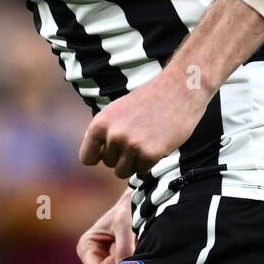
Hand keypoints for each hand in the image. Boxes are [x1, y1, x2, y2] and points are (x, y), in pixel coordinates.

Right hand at [76, 189, 135, 263]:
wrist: (141, 200)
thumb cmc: (129, 207)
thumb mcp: (124, 223)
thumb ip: (123, 248)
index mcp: (86, 248)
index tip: (131, 253)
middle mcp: (94, 259)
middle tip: (138, 250)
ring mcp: (107, 263)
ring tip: (140, 247)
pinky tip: (143, 252)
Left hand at [78, 71, 208, 178]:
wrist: (177, 92)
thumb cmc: (146, 101)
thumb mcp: (115, 111)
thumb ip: (103, 133)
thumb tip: (92, 159)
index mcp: (100, 124)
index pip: (86, 157)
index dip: (97, 156)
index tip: (107, 152)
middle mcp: (113, 136)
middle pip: (108, 164)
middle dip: (121, 156)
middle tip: (137, 137)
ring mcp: (131, 146)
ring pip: (123, 172)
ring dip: (133, 162)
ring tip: (144, 143)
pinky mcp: (150, 154)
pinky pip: (142, 171)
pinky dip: (149, 162)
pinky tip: (156, 144)